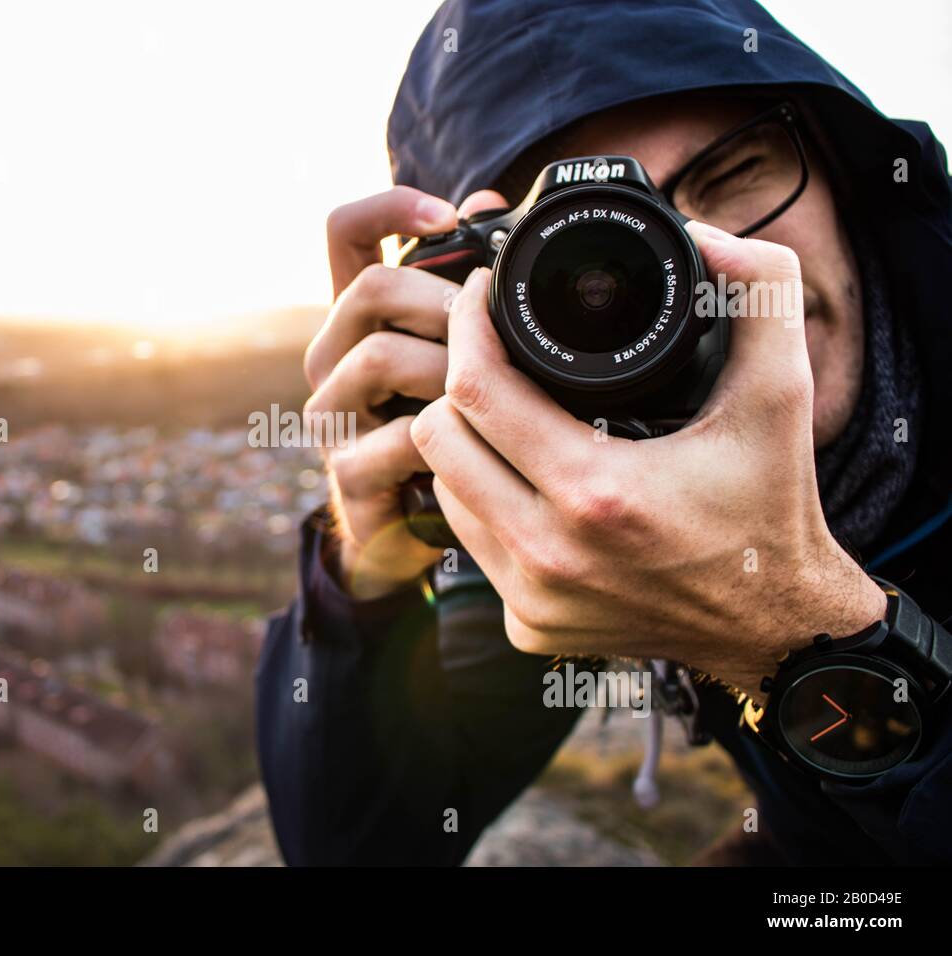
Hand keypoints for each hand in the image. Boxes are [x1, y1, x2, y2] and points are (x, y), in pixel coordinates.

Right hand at [307, 185, 507, 598]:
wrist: (414, 535)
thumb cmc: (447, 428)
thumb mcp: (464, 348)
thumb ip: (471, 284)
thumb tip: (491, 201)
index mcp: (358, 318)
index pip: (346, 233)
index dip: (389, 208)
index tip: (448, 215)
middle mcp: (332, 357)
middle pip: (368, 288)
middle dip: (440, 302)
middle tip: (491, 330)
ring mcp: (332, 416)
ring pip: (379, 355)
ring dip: (447, 369)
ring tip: (489, 394)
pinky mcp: (347, 472)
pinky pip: (400, 435)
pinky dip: (448, 437)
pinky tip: (479, 448)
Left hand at [409, 220, 886, 696]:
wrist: (775, 628)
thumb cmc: (773, 510)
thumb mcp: (782, 396)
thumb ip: (760, 296)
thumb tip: (707, 236)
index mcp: (597, 491)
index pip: (476, 390)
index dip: (465, 325)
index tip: (481, 294)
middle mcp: (549, 552)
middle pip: (438, 437)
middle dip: (455, 381)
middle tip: (492, 353)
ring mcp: (531, 597)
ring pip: (445, 489)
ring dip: (465, 443)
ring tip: (509, 415)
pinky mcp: (529, 626)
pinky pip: (471, 542)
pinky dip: (484, 502)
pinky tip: (522, 480)